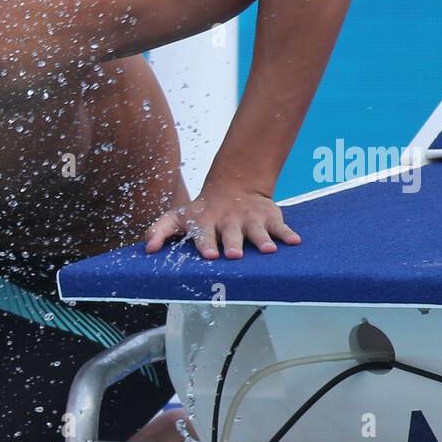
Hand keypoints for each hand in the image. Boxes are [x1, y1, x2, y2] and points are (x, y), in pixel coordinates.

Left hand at [143, 189, 300, 259]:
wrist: (233, 186)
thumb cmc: (200, 211)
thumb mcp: (176, 217)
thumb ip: (158, 230)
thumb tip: (147, 249)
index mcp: (206, 224)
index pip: (204, 235)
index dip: (206, 244)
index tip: (210, 255)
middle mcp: (228, 222)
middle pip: (232, 235)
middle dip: (233, 245)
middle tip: (234, 255)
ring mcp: (250, 220)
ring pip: (256, 231)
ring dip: (262, 240)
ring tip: (267, 251)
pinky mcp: (269, 217)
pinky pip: (280, 226)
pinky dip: (287, 234)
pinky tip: (294, 242)